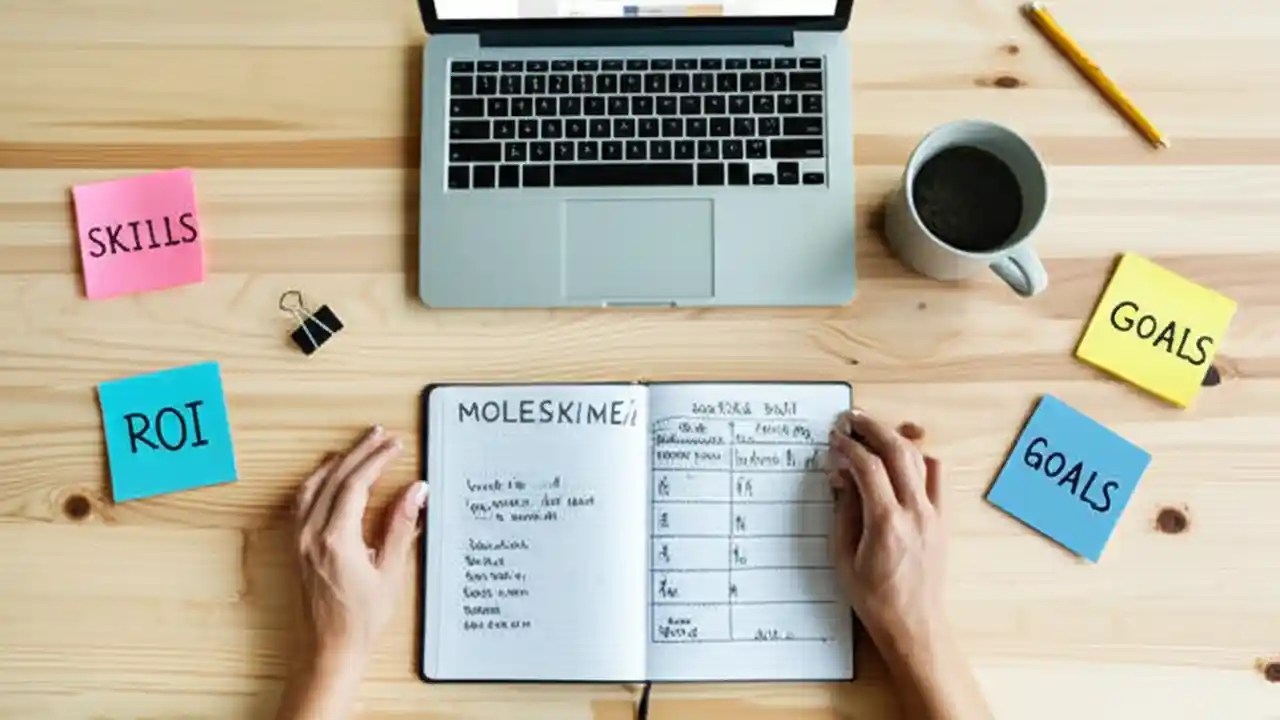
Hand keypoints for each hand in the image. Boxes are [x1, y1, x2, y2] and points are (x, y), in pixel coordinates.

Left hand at [277, 426, 426, 719]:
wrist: (328, 650)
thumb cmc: (361, 619)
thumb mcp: (390, 572)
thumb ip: (400, 526)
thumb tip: (416, 491)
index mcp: (336, 539)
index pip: (356, 484)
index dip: (377, 460)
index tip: (395, 446)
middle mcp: (312, 534)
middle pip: (334, 478)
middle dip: (359, 453)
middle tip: (381, 436)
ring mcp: (299, 539)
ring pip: (313, 486)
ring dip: (337, 463)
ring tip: (358, 448)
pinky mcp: (296, 547)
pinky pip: (302, 502)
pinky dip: (318, 481)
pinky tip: (330, 476)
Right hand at [827, 409, 991, 719]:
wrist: (914, 624)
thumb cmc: (874, 599)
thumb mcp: (843, 557)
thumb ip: (843, 511)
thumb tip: (842, 475)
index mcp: (886, 524)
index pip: (868, 468)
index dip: (848, 447)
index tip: (834, 438)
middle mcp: (915, 513)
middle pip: (897, 452)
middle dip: (872, 428)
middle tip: (852, 419)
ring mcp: (933, 514)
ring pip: (919, 458)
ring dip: (895, 437)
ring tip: (874, 429)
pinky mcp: (942, 518)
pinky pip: (936, 476)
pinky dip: (919, 458)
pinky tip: (902, 456)